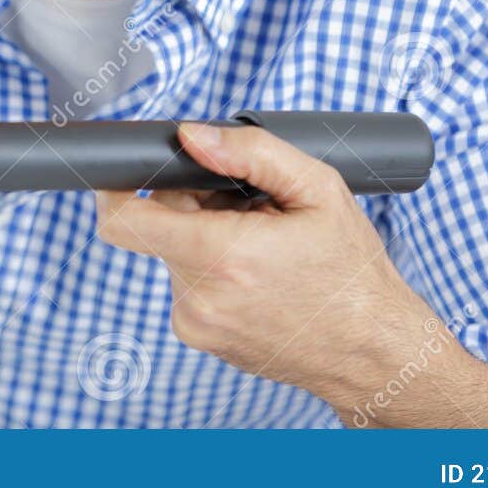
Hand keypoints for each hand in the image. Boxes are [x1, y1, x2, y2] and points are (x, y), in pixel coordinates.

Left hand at [94, 121, 434, 411]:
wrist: (372, 352)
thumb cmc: (352, 273)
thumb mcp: (318, 190)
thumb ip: (250, 152)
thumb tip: (190, 134)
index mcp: (222, 256)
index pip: (125, 221)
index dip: (114, 189)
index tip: (124, 172)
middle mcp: (199, 297)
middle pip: (160, 228)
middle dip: (191, 205)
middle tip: (246, 205)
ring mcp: (197, 325)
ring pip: (175, 255)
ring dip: (204, 238)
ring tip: (261, 243)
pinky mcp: (202, 340)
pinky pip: (189, 286)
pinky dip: (212, 270)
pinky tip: (257, 273)